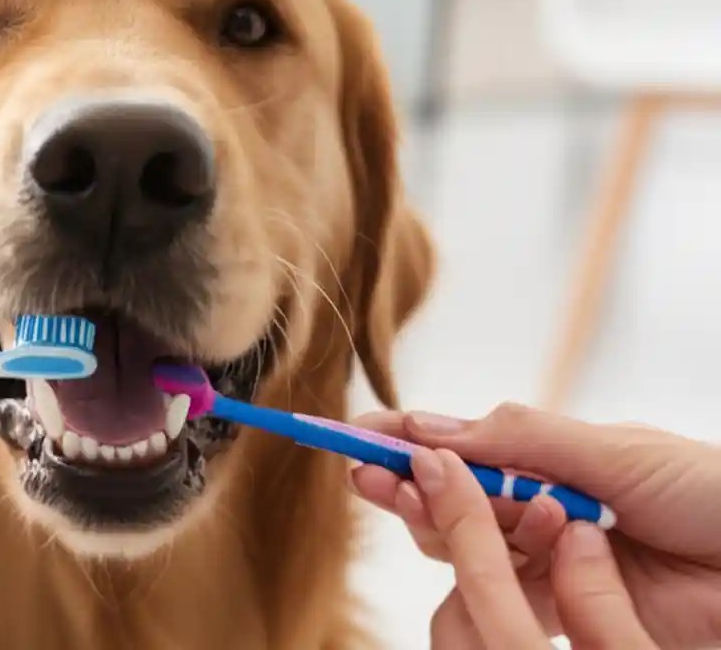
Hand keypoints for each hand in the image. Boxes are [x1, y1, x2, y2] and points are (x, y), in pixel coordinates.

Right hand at [353, 404, 720, 648]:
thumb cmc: (710, 494)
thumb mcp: (615, 451)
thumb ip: (523, 440)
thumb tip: (431, 425)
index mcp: (550, 461)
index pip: (461, 446)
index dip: (405, 439)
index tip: (356, 435)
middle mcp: (541, 511)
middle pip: (450, 501)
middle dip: (407, 486)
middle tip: (372, 478)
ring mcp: (551, 565)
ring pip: (468, 551)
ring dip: (451, 530)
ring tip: (462, 512)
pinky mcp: (567, 616)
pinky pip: (506, 606)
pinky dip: (493, 587)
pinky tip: (516, 561)